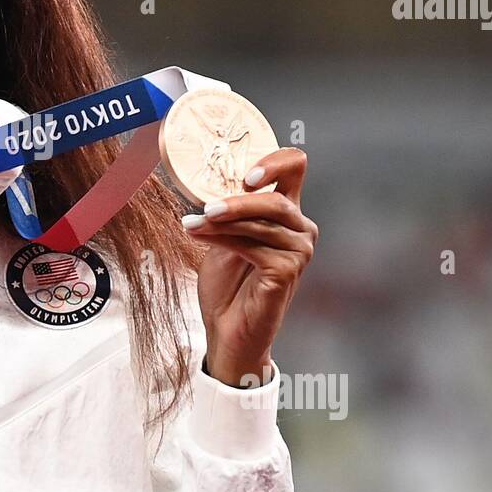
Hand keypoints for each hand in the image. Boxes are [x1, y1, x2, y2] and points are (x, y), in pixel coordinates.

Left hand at [180, 148, 317, 387]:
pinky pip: (252, 245)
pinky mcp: (288, 271)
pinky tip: (197, 235)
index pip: (295, 167)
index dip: (275, 161)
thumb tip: (207, 185)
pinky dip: (222, 238)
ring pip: (261, 222)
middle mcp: (300, 229)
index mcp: (287, 213)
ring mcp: (299, 251)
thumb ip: (227, 213)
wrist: (226, 330)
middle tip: (205, 207)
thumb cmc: (227, 286)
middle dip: (237, 201)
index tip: (246, 175)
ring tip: (191, 223)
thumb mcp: (224, 239)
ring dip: (221, 221)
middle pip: (276, 198)